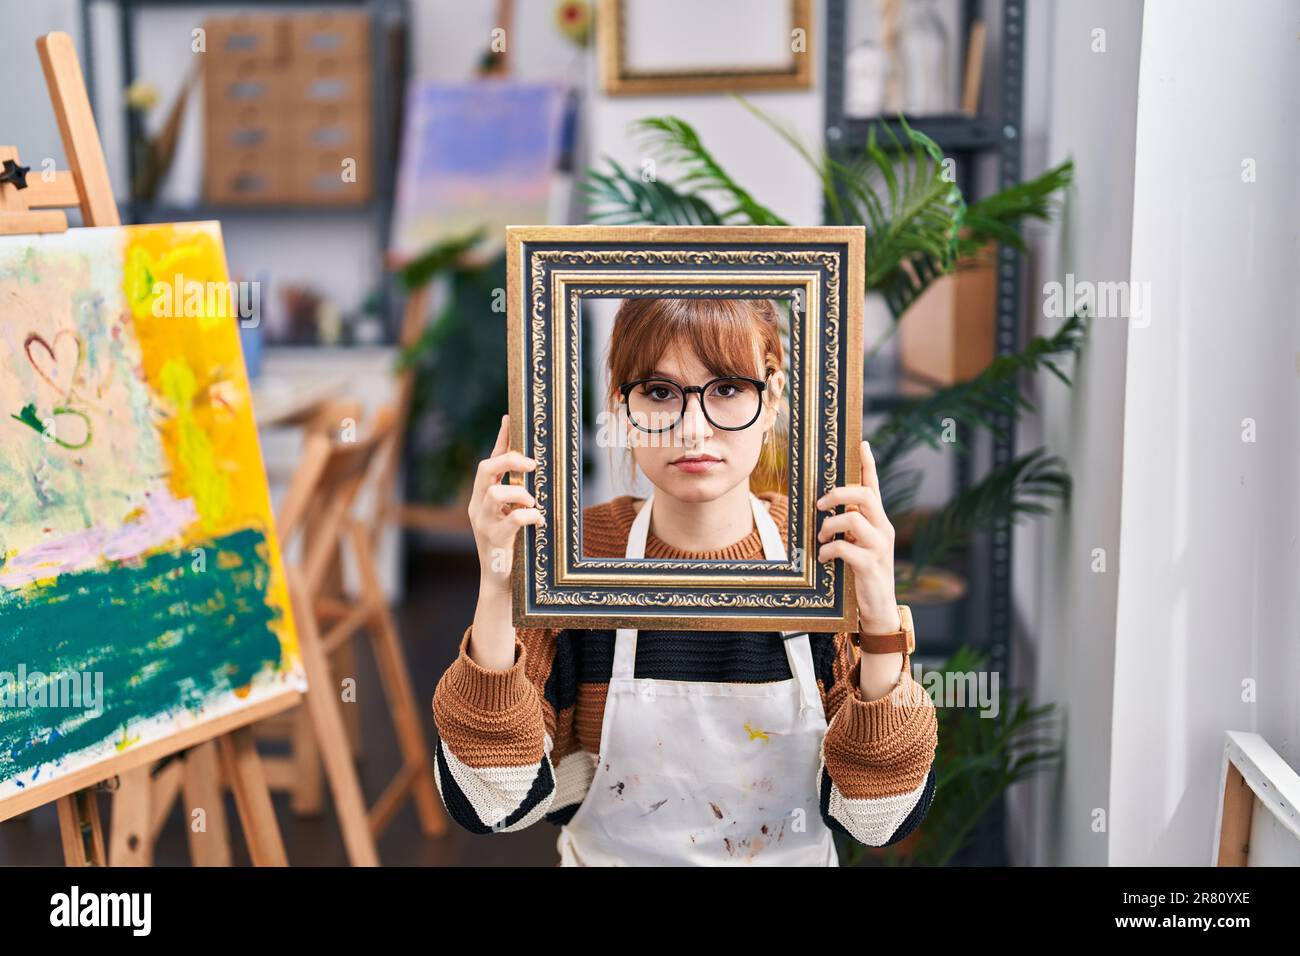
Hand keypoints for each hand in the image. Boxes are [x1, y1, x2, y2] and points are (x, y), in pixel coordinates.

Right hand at [469, 414, 543, 595]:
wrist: (501, 584)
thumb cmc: (513, 546)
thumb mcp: (513, 515)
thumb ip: (519, 494)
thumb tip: (536, 468)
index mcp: (482, 497)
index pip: (490, 461)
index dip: (501, 439)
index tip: (510, 417)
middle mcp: (478, 506)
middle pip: (485, 469)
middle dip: (509, 461)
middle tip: (533, 465)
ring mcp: (483, 524)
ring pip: (495, 493)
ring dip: (520, 494)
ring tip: (534, 504)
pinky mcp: (495, 540)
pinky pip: (512, 520)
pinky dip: (530, 517)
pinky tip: (540, 522)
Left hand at [815, 439, 899, 635]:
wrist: (878, 610)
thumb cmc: (862, 575)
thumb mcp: (858, 546)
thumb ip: (850, 527)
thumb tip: (825, 509)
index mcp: (878, 522)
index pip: (874, 486)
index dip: (868, 464)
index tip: (862, 443)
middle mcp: (883, 529)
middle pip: (864, 496)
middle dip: (838, 494)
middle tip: (820, 504)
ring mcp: (879, 547)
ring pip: (853, 520)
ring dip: (830, 526)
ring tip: (822, 538)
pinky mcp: (870, 566)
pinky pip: (845, 549)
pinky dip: (829, 550)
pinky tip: (825, 558)